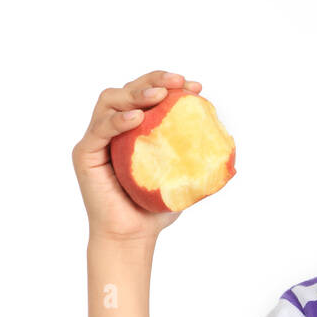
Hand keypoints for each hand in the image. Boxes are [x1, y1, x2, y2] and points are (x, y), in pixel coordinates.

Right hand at [71, 70, 201, 242]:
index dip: (170, 85)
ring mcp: (97, 139)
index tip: (195, 87)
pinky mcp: (85, 154)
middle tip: (178, 83)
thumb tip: (231, 153)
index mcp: (135, 130)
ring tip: (158, 96)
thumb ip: (200, 162)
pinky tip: (137, 117)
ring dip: (135, 93)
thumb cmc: (155, 209)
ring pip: (110, 101)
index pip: (150, 96)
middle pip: (128, 90)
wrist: (133, 237)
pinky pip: (99, 129)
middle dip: (154, 80)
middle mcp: (114, 129)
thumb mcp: (184, 179)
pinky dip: (118, 120)